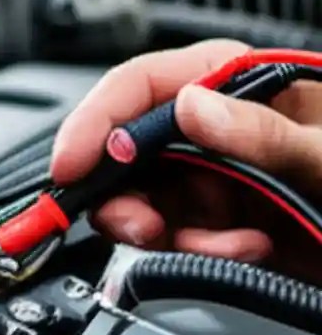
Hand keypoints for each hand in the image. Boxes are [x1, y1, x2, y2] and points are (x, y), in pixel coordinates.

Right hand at [51, 39, 321, 274]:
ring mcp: (214, 177)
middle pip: (127, 151)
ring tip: (220, 243)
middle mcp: (214, 127)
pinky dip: (199, 251)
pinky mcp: (218, 223)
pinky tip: (244, 248)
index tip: (71, 164)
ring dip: (167, 231)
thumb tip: (193, 107)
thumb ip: (264, 131)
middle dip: (124, 193)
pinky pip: (175, 238)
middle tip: (136, 225)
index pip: (140, 87)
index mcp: (234, 84)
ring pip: (144, 201)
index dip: (96, 122)